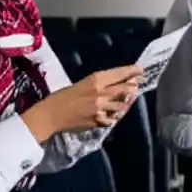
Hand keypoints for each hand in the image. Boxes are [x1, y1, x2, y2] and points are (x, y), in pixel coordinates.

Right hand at [25, 64, 143, 139]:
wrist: (51, 114)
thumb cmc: (62, 96)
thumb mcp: (81, 84)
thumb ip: (97, 85)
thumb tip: (113, 85)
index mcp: (95, 80)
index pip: (118, 74)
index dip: (130, 71)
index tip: (139, 70)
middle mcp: (100, 93)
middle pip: (124, 88)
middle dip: (132, 86)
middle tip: (135, 85)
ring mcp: (101, 108)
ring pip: (122, 105)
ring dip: (125, 103)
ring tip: (126, 101)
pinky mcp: (98, 121)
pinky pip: (112, 119)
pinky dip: (113, 117)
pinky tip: (112, 115)